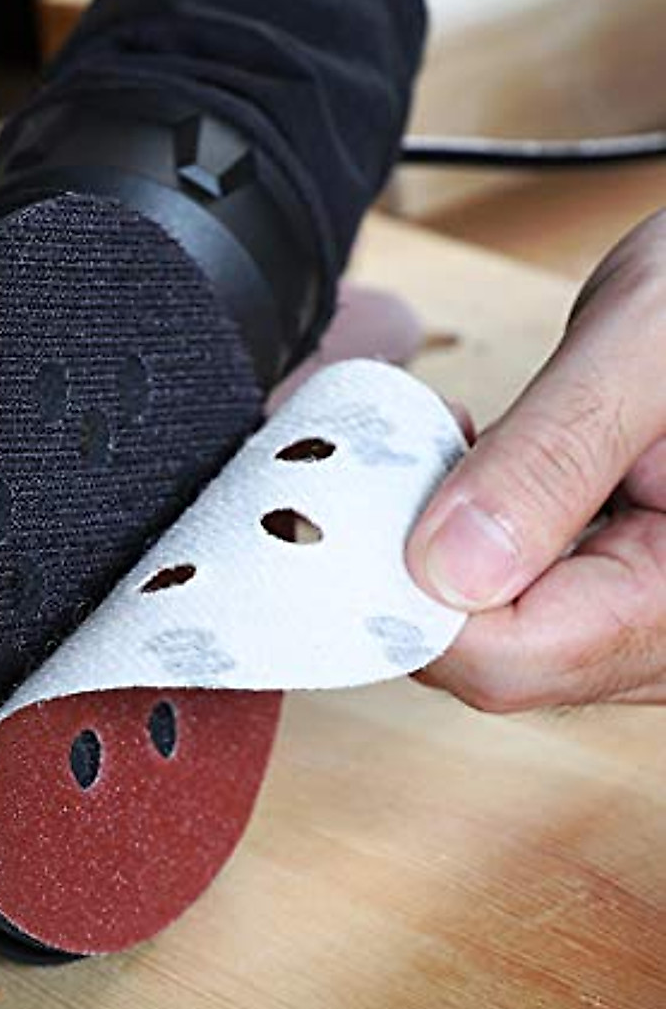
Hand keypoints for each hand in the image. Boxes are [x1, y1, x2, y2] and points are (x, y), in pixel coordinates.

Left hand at [407, 211, 665, 709]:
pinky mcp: (612, 592)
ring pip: (487, 635)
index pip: (509, 659)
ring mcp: (636, 623)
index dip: (410, 596)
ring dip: (436, 548)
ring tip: (455, 443)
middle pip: (490, 660)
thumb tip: (443, 569)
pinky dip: (466, 540)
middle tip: (413, 453)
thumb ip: (551, 458)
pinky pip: (509, 601)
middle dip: (419, 565)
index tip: (371, 501)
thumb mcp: (643, 348)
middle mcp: (664, 637)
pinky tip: (476, 469)